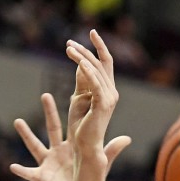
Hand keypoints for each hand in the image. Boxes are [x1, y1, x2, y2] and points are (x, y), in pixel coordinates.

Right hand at [11, 93, 131, 180]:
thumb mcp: (98, 167)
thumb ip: (111, 152)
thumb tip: (127, 138)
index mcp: (71, 149)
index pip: (70, 126)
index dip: (73, 112)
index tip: (71, 95)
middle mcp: (58, 152)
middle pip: (52, 128)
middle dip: (49, 112)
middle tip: (46, 94)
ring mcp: (48, 164)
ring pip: (35, 146)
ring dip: (27, 134)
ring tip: (17, 121)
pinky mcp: (41, 178)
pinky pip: (29, 173)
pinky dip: (21, 170)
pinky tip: (13, 166)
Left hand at [66, 30, 127, 158]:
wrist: (86, 148)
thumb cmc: (81, 127)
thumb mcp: (80, 99)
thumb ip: (83, 82)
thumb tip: (80, 64)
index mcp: (107, 91)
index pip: (105, 64)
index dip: (99, 47)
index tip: (90, 32)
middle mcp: (111, 93)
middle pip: (101, 64)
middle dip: (87, 49)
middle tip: (69, 42)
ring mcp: (109, 99)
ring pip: (97, 71)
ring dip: (82, 57)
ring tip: (68, 48)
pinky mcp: (102, 106)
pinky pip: (96, 84)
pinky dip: (89, 72)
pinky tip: (79, 62)